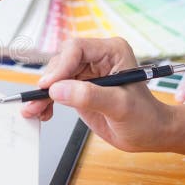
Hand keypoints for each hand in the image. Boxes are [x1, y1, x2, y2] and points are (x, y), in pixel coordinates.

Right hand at [22, 38, 174, 152]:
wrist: (150, 134)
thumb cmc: (145, 117)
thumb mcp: (120, 106)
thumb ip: (89, 96)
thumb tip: (57, 90)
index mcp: (111, 51)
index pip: (76, 49)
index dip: (60, 67)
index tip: (48, 86)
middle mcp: (96, 58)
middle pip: (60, 62)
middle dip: (47, 82)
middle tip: (37, 101)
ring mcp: (86, 73)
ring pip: (54, 77)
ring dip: (42, 94)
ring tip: (35, 110)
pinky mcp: (78, 88)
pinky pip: (55, 90)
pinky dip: (46, 101)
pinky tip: (43, 113)